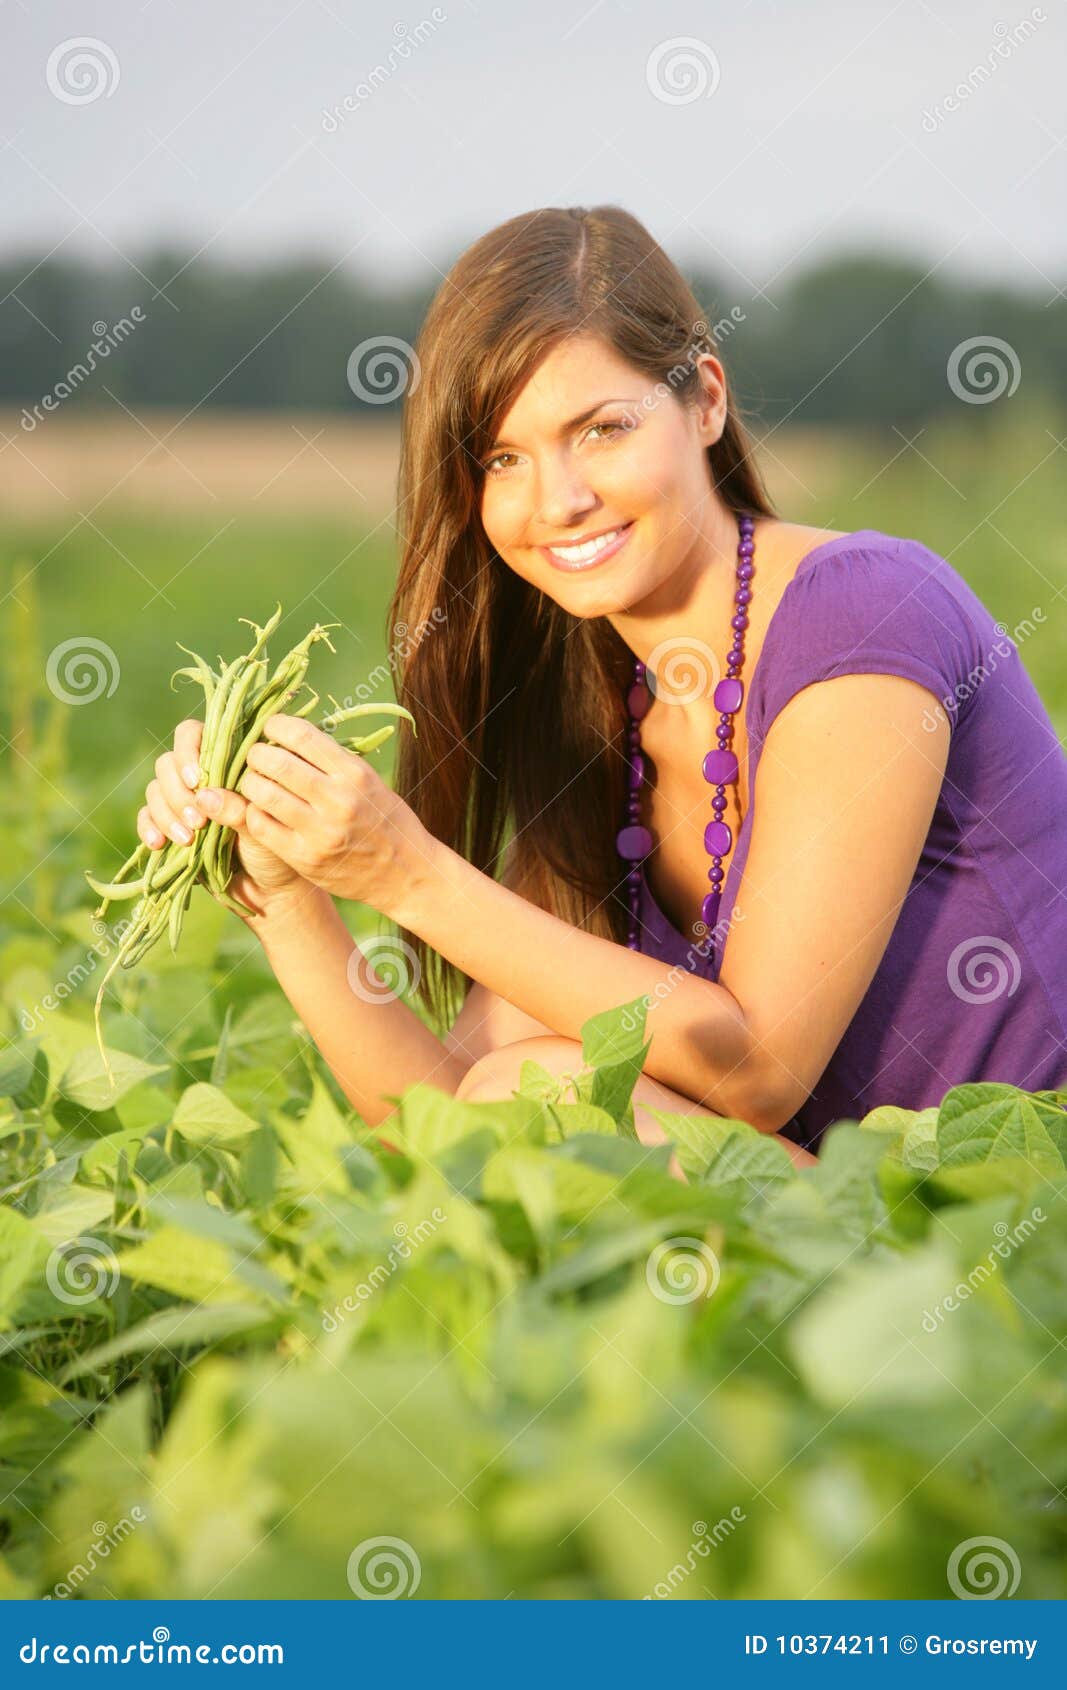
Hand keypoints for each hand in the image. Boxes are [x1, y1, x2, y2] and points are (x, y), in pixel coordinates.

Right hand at [138, 717, 306, 911]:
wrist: (268, 887)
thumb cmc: (273, 848)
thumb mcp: (262, 827)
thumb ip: (238, 809)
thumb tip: (204, 796)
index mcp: (225, 761)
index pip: (192, 734)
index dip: (188, 751)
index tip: (197, 780)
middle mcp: (200, 776)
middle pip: (167, 764)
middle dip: (179, 793)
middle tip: (198, 823)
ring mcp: (181, 799)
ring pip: (155, 790)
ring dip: (166, 814)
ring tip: (188, 840)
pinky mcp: (169, 825)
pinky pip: (146, 817)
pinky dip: (149, 828)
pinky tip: (158, 844)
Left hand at [191, 713, 433, 919]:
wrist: (405, 875)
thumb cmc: (387, 822)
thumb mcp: (372, 783)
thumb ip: (334, 762)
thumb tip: (291, 735)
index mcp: (355, 774)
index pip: (302, 736)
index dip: (276, 726)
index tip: (270, 727)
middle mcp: (337, 800)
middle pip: (275, 762)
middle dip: (257, 754)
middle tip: (257, 756)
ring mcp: (320, 832)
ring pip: (262, 793)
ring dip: (251, 782)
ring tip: (255, 782)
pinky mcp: (305, 858)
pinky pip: (261, 826)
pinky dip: (253, 812)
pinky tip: (261, 809)